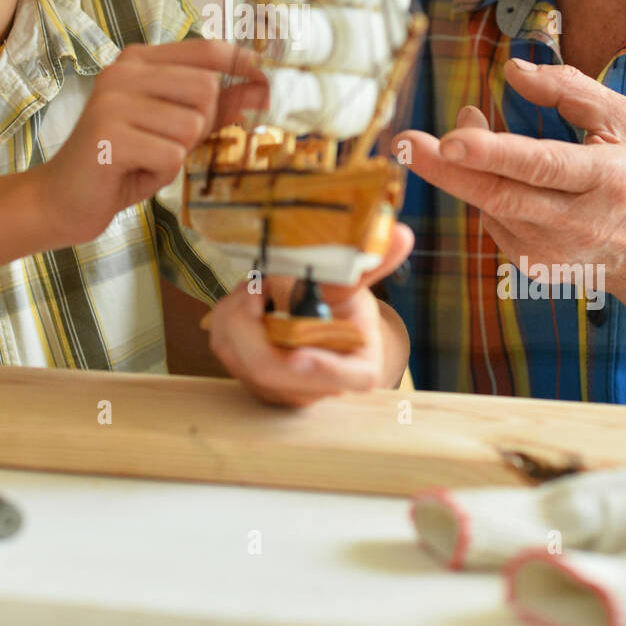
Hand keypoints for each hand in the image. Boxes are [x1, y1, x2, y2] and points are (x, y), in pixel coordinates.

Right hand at [33, 41, 267, 247]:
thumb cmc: (125, 161)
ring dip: (179, 152)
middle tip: (170, 144)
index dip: (243, 63)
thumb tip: (264, 87)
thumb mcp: (175, 129)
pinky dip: (162, 172)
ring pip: (191, 124)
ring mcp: (113, 100)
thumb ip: (218, 105)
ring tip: (147, 158)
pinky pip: (171, 154)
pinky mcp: (109, 134)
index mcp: (139, 60)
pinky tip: (135, 171)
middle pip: (205, 88)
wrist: (64, 199)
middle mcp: (123, 71)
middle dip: (202, 125)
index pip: (206, 49)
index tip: (268, 81)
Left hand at [204, 223, 412, 406]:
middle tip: (259, 282)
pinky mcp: (248, 379)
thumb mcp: (355, 285)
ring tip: (258, 284)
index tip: (300, 357)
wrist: (322, 321)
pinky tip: (247, 298)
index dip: (322, 371)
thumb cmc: (342, 306)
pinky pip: (224, 348)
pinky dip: (227, 316)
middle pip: (273, 370)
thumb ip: (370, 264)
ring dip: (238, 311)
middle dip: (252, 321)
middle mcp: (316, 391)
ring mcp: (279, 391)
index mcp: (358, 368)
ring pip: (240, 356)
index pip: (346, 378)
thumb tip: (401, 234)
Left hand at [393, 59, 625, 345]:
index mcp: (607, 179)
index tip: (451, 139)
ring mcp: (553, 250)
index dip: (493, 153)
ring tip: (461, 138)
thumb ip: (567, 88)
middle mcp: (578, 222)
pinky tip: (499, 176)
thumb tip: (511, 70)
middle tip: (405, 143)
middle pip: (499, 195)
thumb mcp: (621, 119)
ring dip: (463, 168)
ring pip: (488, 206)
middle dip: (445, 168)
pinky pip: (491, 220)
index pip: (542, 165)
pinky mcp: (533, 265)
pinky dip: (484, 191)